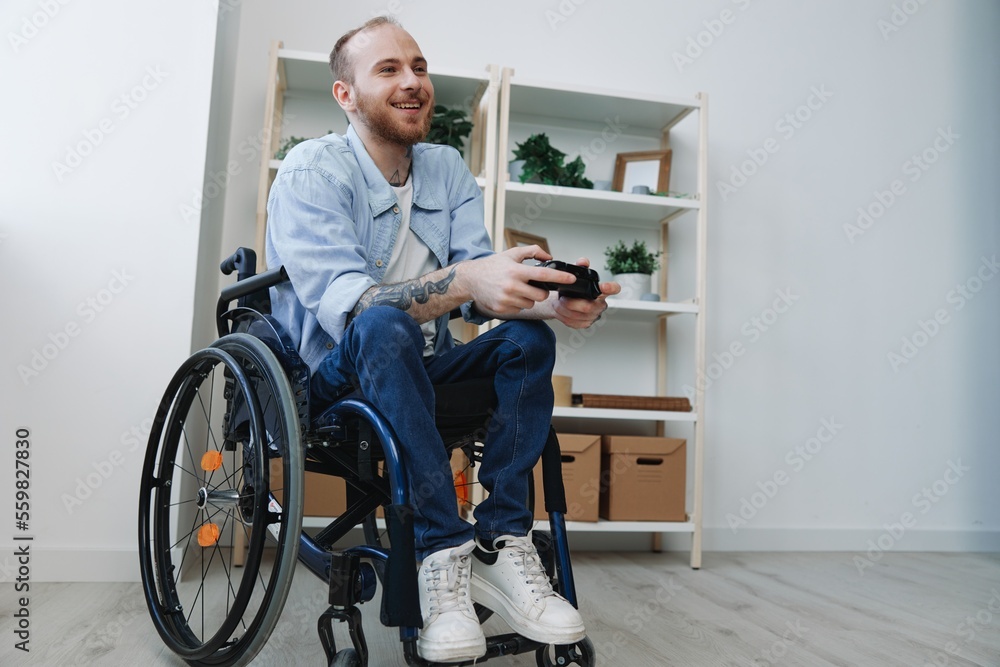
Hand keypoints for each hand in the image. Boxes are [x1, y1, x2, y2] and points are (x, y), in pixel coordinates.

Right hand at [461, 245, 577, 315]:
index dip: (560, 277)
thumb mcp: (512, 253)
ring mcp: (506, 299)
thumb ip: (532, 251)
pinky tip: (509, 296)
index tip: (571, 279)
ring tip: (517, 289)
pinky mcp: (501, 309)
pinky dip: (518, 304)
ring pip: (530, 304)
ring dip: (528, 298)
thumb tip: (549, 258)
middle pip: (540, 295)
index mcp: (516, 270)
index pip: (543, 275)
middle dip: (541, 292)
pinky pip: (519, 310)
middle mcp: (511, 286)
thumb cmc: (492, 266)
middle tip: (533, 286)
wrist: (470, 279)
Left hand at [548, 257, 620, 328]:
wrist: (562, 301)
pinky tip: (561, 310)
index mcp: (602, 291)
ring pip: (577, 315)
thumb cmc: (573, 289)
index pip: (614, 289)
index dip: (611, 288)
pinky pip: (572, 322)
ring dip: (564, 309)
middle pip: (588, 306)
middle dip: (571, 303)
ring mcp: (593, 315)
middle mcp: (600, 304)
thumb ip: (579, 266)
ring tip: (559, 303)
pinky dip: (563, 316)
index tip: (604, 287)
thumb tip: (583, 262)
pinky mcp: (585, 324)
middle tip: (562, 298)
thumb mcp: (575, 275)